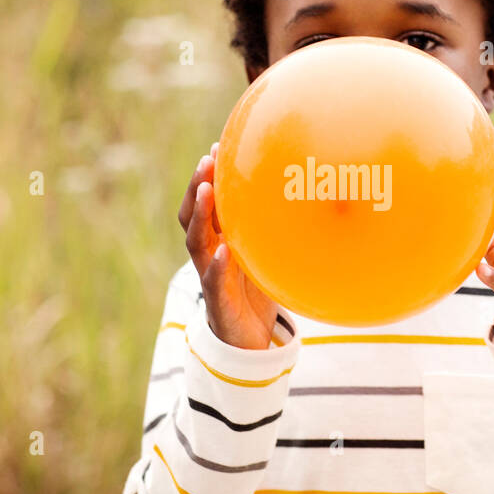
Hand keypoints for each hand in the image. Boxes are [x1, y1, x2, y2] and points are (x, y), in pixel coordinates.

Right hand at [178, 142, 279, 349]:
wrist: (250, 344)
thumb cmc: (257, 294)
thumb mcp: (265, 256)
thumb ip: (271, 230)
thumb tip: (299, 196)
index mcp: (219, 242)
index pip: (205, 205)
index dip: (206, 178)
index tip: (215, 148)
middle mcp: (209, 255)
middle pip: (193, 217)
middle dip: (197, 187)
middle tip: (206, 160)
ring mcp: (210, 278)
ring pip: (196, 243)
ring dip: (200, 215)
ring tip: (206, 190)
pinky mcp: (220, 303)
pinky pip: (214, 282)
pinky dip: (217, 266)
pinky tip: (223, 250)